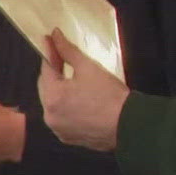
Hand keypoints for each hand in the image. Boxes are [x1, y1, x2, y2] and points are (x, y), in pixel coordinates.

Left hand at [38, 30, 128, 151]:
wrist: (129, 125)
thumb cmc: (109, 94)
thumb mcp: (88, 67)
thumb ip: (68, 50)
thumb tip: (54, 35)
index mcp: (52, 97)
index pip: (46, 69)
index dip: (49, 53)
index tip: (50, 40)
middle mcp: (50, 116)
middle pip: (46, 88)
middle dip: (53, 73)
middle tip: (61, 58)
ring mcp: (58, 130)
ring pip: (53, 104)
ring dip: (59, 91)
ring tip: (71, 81)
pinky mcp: (69, 139)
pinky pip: (62, 118)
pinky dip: (66, 108)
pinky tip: (77, 101)